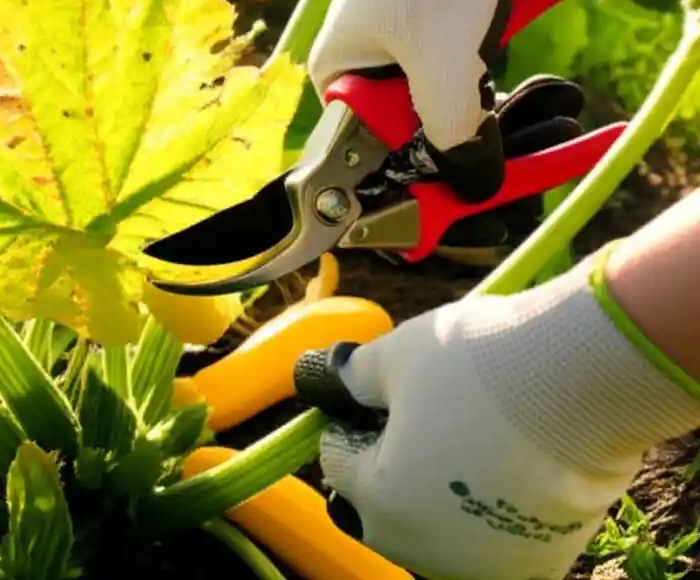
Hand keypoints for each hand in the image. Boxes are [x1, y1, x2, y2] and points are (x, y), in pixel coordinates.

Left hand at [292, 250, 699, 579]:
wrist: (587, 376)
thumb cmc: (480, 361)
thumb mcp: (395, 354)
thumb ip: (350, 377)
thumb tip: (327, 380)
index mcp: (376, 499)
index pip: (338, 464)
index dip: (350, 425)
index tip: (375, 400)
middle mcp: (422, 546)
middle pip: (381, 507)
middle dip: (385, 467)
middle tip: (418, 418)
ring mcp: (482, 561)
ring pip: (436, 530)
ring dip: (436, 495)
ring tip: (464, 437)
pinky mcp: (538, 563)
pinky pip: (494, 541)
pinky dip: (490, 512)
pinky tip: (506, 466)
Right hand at [309, 0, 544, 202]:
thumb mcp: (441, 57)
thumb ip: (451, 129)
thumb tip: (472, 186)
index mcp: (343, 80)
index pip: (380, 157)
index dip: (431, 186)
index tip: (487, 207)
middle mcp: (367, 62)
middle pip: (430, 129)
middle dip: (495, 138)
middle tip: (551, 149)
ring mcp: (407, 31)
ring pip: (465, 87)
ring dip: (519, 92)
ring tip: (569, 106)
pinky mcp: (444, 0)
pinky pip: (485, 32)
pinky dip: (531, 9)